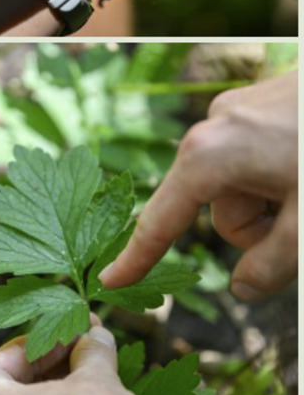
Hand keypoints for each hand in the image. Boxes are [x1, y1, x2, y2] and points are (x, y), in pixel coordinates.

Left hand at [0, 317, 150, 394]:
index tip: (81, 326)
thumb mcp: (96, 384)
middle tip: (91, 344)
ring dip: (62, 389)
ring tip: (97, 369)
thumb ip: (91, 354)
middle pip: (19, 382)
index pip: (14, 354)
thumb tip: (95, 337)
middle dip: (59, 363)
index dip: (55, 336)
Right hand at [100, 72, 297, 300]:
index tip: (109, 281)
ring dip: (276, 200)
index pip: (163, 221)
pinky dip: (281, 175)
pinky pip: (255, 156)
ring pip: (242, 183)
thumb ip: (273, 263)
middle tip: (302, 221)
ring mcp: (236, 112)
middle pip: (219, 207)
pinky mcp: (260, 104)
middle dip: (258, 226)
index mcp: (209, 156)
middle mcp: (211, 129)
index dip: (137, 256)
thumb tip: (244, 290)